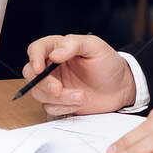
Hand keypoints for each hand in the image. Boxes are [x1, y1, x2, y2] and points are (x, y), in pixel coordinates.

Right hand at [22, 33, 136, 114]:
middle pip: (31, 74)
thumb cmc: (109, 64)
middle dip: (43, 84)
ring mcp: (54, 84)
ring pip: (39, 93)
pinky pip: (49, 107)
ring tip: (81, 96)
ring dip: (58, 98)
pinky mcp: (58, 101)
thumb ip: (73, 44)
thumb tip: (54, 54)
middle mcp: (52, 66)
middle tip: (58, 89)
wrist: (121, 89)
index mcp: (57, 48)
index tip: (39, 68)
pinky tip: (79, 103)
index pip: (36, 49)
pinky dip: (63, 107)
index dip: (34, 58)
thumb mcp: (95, 47)